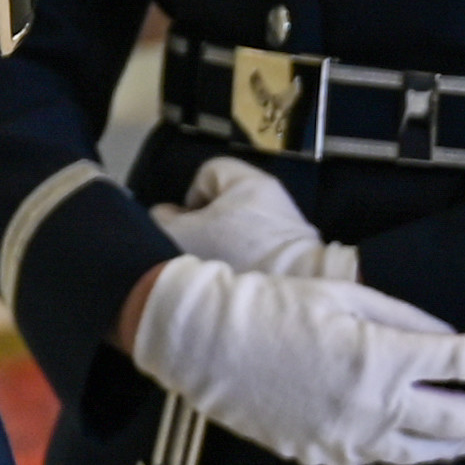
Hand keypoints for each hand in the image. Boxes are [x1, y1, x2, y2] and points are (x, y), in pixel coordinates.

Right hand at [129, 252, 464, 464]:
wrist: (203, 342)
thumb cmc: (269, 306)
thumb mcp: (342, 296)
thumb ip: (402, 319)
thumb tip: (443, 340)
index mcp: (381, 358)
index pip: (461, 363)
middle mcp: (372, 406)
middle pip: (457, 421)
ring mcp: (347, 438)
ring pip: (421, 451)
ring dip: (457, 444)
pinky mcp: (321, 454)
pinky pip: (374, 455)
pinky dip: (399, 447)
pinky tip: (406, 438)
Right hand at [154, 155, 355, 281]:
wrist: (293, 292)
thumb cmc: (235, 253)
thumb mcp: (182, 236)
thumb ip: (164, 220)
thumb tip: (165, 214)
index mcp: (248, 180)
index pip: (209, 172)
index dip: (191, 196)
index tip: (190, 226)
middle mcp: (273, 193)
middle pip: (227, 201)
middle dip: (209, 224)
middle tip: (201, 249)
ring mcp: (291, 222)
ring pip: (245, 226)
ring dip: (229, 244)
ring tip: (223, 267)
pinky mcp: (301, 249)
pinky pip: (264, 245)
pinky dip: (251, 258)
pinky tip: (244, 276)